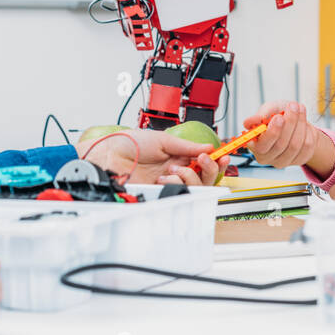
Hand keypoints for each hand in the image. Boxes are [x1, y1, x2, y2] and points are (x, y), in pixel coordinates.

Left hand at [75, 128, 215, 183]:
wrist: (110, 156)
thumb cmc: (129, 144)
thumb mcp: (163, 140)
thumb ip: (187, 147)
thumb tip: (209, 148)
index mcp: (178, 155)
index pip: (204, 161)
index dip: (217, 160)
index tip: (224, 155)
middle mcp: (176, 170)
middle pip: (205, 177)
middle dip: (209, 168)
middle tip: (203, 160)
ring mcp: (168, 183)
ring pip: (195, 187)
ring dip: (189, 176)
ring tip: (172, 169)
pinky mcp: (160, 194)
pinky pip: (179, 193)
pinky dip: (175, 185)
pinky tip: (163, 179)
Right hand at [243, 101, 323, 169]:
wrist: (296, 122)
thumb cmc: (279, 116)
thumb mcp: (269, 110)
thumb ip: (261, 115)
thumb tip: (249, 122)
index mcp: (255, 146)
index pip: (262, 146)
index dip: (272, 132)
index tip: (279, 117)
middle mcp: (268, 157)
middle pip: (280, 145)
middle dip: (289, 123)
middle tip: (293, 106)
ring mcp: (283, 161)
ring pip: (295, 145)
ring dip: (300, 123)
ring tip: (300, 109)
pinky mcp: (299, 160)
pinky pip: (306, 147)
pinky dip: (307, 131)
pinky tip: (304, 123)